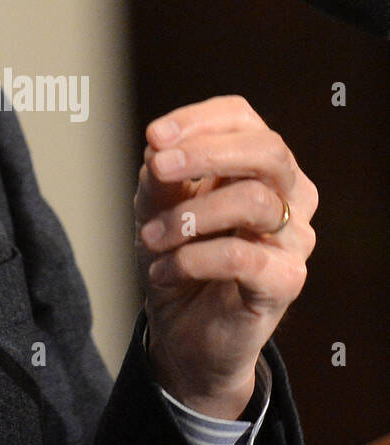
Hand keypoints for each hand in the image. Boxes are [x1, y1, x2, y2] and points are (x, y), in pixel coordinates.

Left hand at [134, 95, 316, 418]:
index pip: (241, 117)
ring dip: (188, 216)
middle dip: (204, 153)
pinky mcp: (288, 281)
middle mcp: (288, 193)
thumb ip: (160, 173)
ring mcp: (295, 238)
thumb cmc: (175, 251)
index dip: (197, 120)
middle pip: (267, 150)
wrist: (182, 326)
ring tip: (149, 237)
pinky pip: (243, 255)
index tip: (153, 136)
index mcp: (257, 162)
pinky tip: (163, 270)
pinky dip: (192, 259)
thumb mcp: (156, 203)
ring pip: (253, 200)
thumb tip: (158, 147)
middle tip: (156, 167)